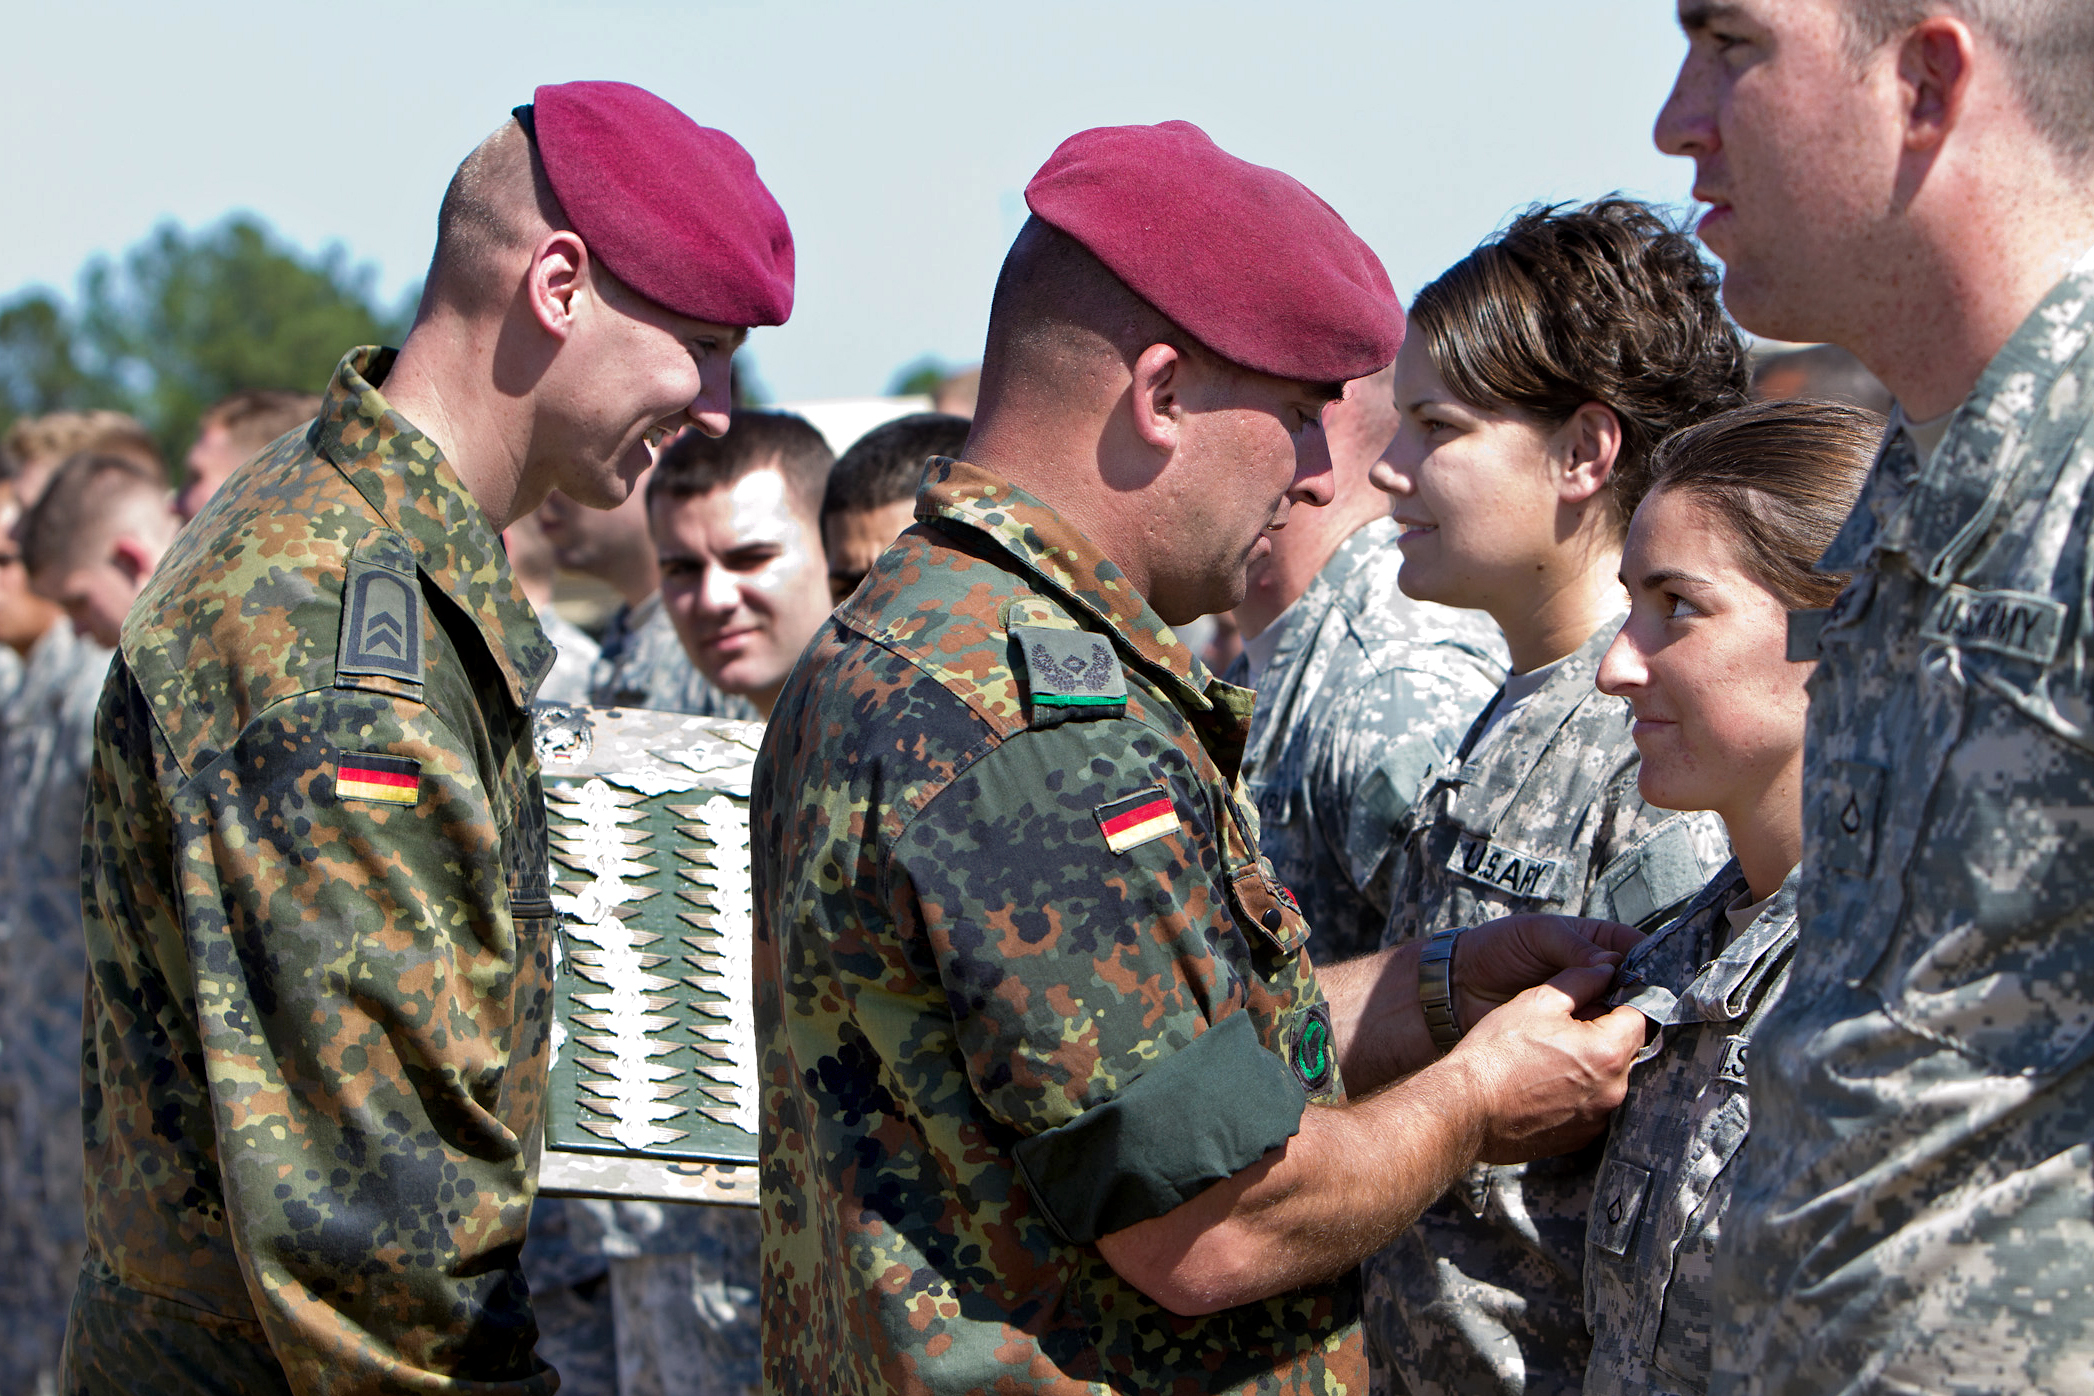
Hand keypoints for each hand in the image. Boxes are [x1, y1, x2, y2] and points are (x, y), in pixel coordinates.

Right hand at [1446, 965, 1644, 1163]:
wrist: (1465, 1107)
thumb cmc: (1497, 1053)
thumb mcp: (1537, 1001)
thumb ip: (1580, 980)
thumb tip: (1605, 969)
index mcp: (1608, 1051)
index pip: (1638, 1016)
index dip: (1617, 1002)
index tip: (1595, 1000)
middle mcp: (1613, 1090)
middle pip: (1624, 1050)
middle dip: (1603, 1035)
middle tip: (1562, 1030)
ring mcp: (1598, 1119)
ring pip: (1608, 1080)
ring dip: (1589, 1067)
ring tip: (1547, 1060)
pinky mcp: (1581, 1138)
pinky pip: (1591, 1107)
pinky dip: (1575, 1094)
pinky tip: (1542, 1086)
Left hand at [1452, 915, 1641, 1030]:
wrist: (1459, 985)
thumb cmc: (1496, 948)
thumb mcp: (1536, 935)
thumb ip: (1573, 948)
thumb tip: (1612, 964)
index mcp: (1591, 942)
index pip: (1633, 948)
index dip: (1651, 961)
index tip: (1666, 976)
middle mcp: (1593, 975)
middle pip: (1632, 987)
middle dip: (1643, 997)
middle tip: (1654, 1010)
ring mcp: (1583, 1005)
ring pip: (1618, 1016)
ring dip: (1627, 1023)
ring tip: (1637, 1031)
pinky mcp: (1569, 1032)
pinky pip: (1594, 1038)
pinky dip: (1604, 1043)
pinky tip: (1613, 1047)